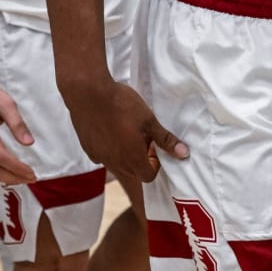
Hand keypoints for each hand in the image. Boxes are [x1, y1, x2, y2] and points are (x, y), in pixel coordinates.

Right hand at [0, 70, 37, 185]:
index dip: (17, 169)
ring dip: (2, 178)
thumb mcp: (6, 104)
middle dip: (13, 178)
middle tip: (30, 179)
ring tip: (19, 179)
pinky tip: (3, 173)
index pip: (1, 158)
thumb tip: (30, 143)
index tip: (32, 173)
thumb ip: (18, 124)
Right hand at [62, 77, 187, 181]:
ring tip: (126, 131)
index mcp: (132, 159)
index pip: (149, 176)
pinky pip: (102, 156)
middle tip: (141, 136)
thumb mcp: (149, 120)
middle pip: (133, 173)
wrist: (88, 93)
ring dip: (125, 155)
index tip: (153, 145)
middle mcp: (115, 164)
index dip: (155, 163)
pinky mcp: (87, 149)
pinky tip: (109, 129)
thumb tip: (184, 154)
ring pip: (117, 165)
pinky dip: (109, 148)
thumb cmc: (121, 105)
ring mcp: (99, 157)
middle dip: (141, 159)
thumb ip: (166, 140)